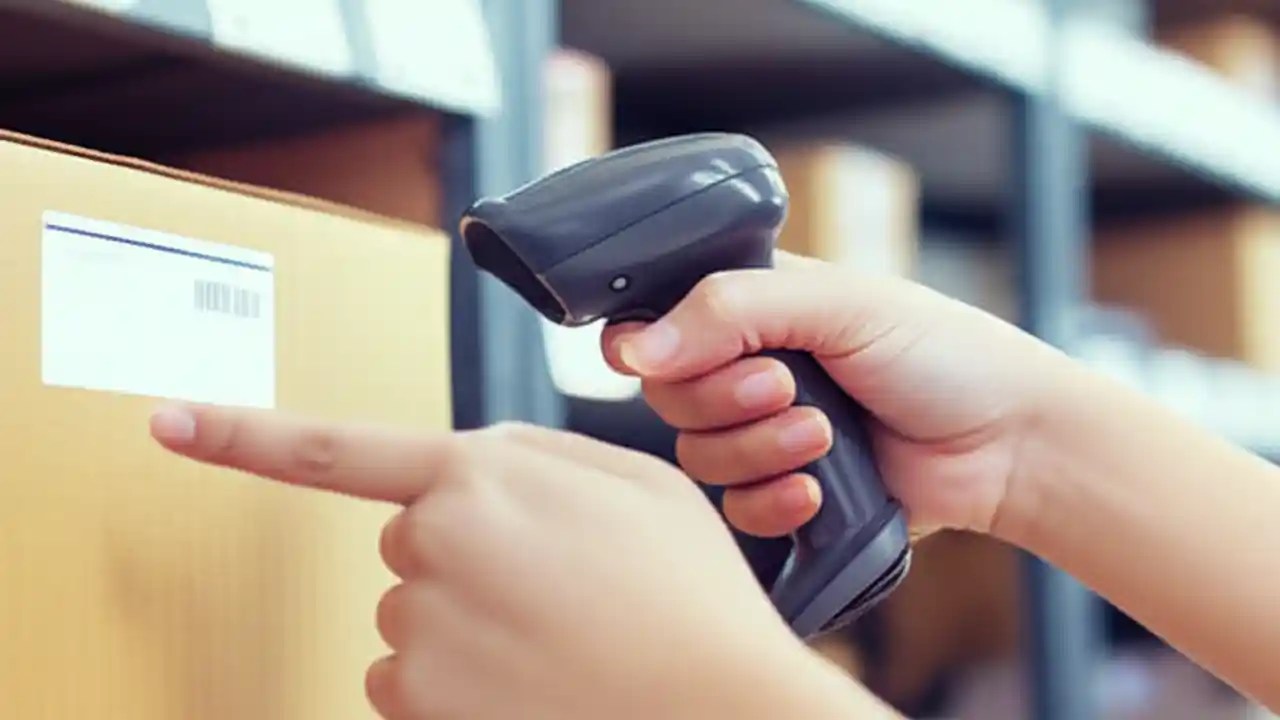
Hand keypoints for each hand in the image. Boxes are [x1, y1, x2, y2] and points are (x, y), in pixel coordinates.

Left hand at [149, 404, 875, 719]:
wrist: (721, 707)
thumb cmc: (686, 596)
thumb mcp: (636, 482)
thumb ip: (536, 451)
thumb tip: (465, 467)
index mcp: (481, 476)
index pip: (334, 450)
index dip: (242, 434)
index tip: (170, 422)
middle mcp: (431, 549)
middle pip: (407, 541)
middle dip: (463, 552)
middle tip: (553, 581)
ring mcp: (417, 634)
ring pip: (409, 615)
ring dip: (465, 621)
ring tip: (556, 633)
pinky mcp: (417, 706)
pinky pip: (408, 681)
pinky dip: (456, 681)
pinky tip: (529, 676)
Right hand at [601, 252, 1069, 540]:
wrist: (1011, 445)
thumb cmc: (944, 355)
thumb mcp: (840, 306)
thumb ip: (731, 310)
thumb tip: (635, 344)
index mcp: (759, 305)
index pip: (661, 318)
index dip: (647, 342)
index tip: (655, 357)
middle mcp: (753, 365)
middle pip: (669, 394)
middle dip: (723, 398)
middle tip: (787, 387)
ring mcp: (768, 431)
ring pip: (699, 454)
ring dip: (757, 450)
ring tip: (824, 436)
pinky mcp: (788, 491)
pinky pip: (736, 508)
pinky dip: (771, 502)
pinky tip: (817, 492)